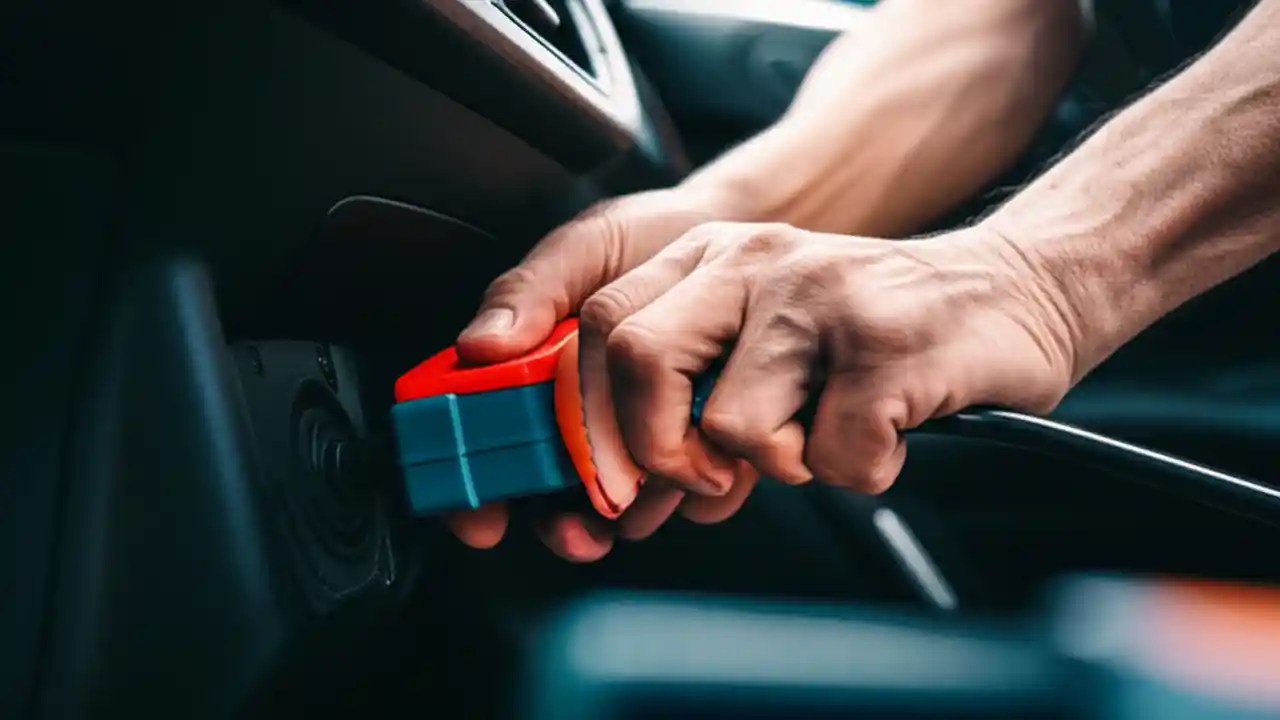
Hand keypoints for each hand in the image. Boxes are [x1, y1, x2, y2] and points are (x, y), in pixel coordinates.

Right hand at [449, 185, 759, 560]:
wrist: (735, 232)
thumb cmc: (649, 239)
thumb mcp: (586, 248)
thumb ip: (531, 290)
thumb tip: (478, 345)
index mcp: (524, 372)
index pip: (476, 445)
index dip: (470, 492)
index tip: (485, 520)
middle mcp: (567, 413)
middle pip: (542, 497)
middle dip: (561, 524)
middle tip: (585, 533)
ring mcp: (626, 436)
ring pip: (612, 508)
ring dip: (632, 514)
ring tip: (665, 485)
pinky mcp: (684, 444)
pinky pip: (681, 494)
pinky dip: (692, 496)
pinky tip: (712, 472)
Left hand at [577, 221, 1076, 499]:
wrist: (1016, 291)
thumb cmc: (880, 336)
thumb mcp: (769, 344)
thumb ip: (696, 406)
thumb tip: (629, 503)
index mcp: (712, 256)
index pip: (604, 324)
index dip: (588, 419)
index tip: (607, 484)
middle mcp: (755, 259)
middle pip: (639, 357)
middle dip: (657, 450)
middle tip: (707, 480)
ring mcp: (821, 296)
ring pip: (734, 426)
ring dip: (780, 463)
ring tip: (826, 434)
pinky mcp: (886, 343)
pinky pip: (833, 456)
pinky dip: (860, 471)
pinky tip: (886, 436)